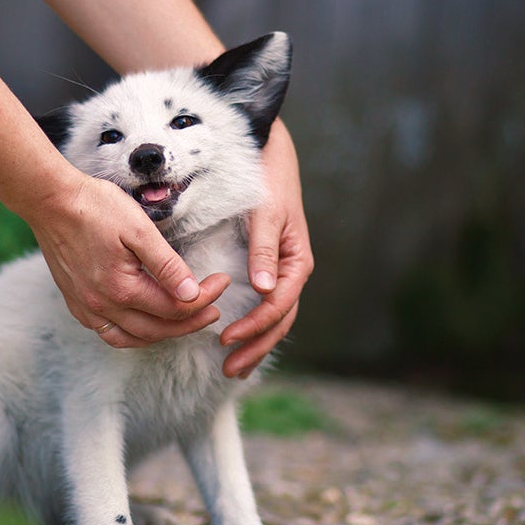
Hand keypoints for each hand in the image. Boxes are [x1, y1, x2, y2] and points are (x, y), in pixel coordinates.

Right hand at [31, 172, 229, 347]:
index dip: (204, 298)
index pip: (175, 307)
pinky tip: (146, 322)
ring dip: (163, 333)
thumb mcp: (139, 229)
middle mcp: (102, 305)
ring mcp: (86, 308)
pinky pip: (109, 332)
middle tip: (214, 308)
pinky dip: (133, 334)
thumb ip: (167, 265)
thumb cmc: (96, 207)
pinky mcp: (76, 303)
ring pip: (133, 338)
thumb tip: (192, 294)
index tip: (222, 281)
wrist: (50, 201)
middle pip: (158, 329)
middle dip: (191, 321)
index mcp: (122, 288)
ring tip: (186, 320)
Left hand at [220, 121, 313, 376]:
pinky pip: (265, 307)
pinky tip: (237, 343)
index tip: (227, 338)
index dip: (255, 325)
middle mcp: (292, 272)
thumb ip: (264, 249)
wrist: (268, 155)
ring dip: (256, 344)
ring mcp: (281, 273)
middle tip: (229, 369)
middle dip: (256, 346)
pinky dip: (253, 327)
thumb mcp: (266, 214)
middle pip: (280, 320)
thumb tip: (264, 289)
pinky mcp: (268, 270)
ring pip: (275, 318)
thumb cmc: (268, 182)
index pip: (279, 304)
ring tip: (233, 368)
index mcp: (297, 261)